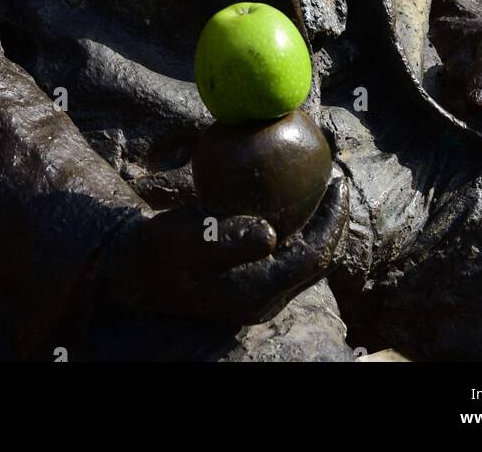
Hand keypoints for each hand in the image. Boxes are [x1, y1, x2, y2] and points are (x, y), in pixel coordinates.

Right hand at [95, 175, 348, 328]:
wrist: (141, 270)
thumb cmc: (163, 249)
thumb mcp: (190, 239)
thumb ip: (228, 240)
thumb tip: (271, 235)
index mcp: (255, 293)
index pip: (311, 257)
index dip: (331, 221)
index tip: (338, 182)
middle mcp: (265, 301)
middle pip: (318, 262)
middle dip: (335, 222)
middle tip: (339, 181)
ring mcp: (262, 295)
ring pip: (309, 262)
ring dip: (323, 226)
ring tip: (327, 189)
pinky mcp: (255, 283)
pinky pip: (293, 257)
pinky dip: (305, 230)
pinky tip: (301, 203)